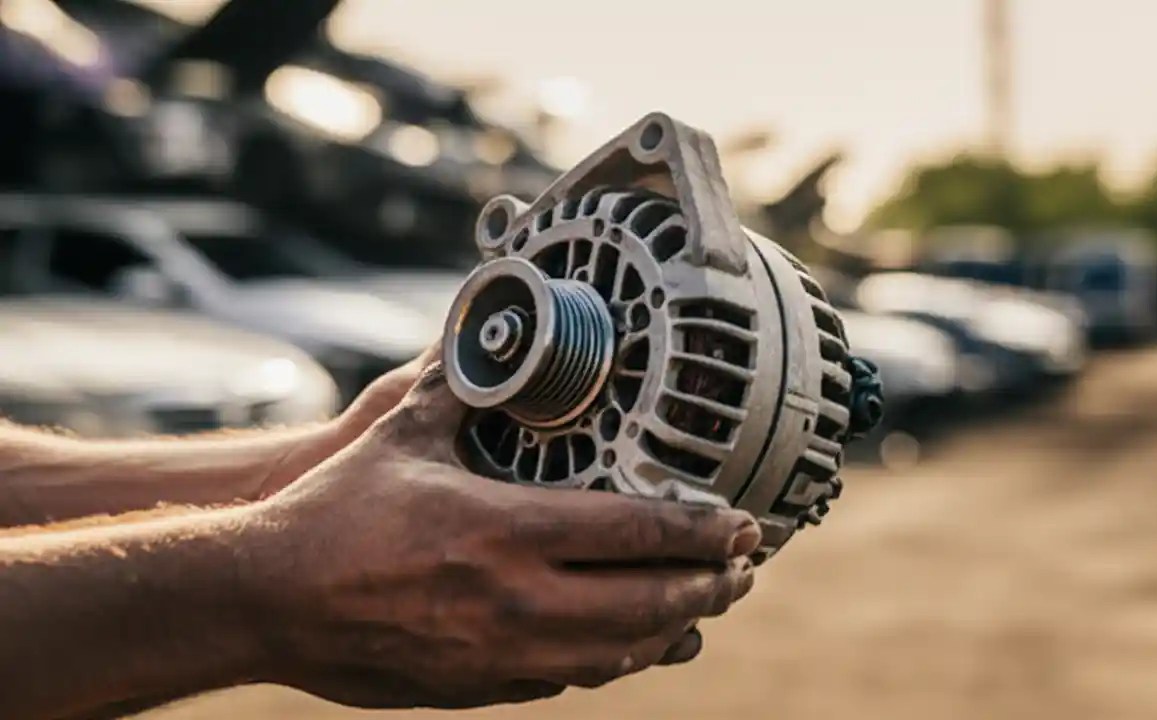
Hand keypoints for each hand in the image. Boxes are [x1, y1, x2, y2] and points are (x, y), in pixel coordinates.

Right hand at [242, 365, 760, 709]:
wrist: (266, 599)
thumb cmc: (333, 510)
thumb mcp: (401, 432)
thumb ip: (461, 383)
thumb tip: (492, 326)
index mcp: (505, 530)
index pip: (636, 534)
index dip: (702, 533)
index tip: (745, 527)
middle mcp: (514, 600)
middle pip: (648, 603)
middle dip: (710, 587)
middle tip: (745, 569)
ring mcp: (500, 653)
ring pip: (619, 652)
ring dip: (676, 629)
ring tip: (708, 608)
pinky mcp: (479, 685)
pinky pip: (572, 680)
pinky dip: (619, 661)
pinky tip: (636, 646)